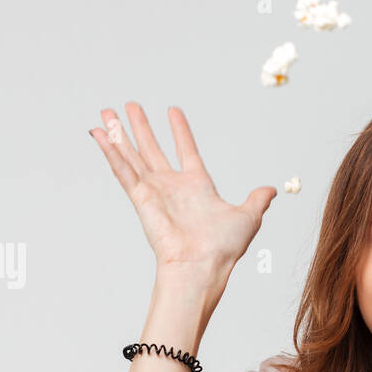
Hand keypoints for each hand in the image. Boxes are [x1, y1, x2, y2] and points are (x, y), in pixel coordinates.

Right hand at [89, 102, 276, 273]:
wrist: (202, 266)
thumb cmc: (223, 249)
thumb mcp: (248, 218)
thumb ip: (256, 201)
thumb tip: (272, 191)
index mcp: (197, 187)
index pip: (186, 150)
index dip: (180, 131)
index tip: (173, 111)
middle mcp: (173, 187)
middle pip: (152, 149)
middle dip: (141, 128)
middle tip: (129, 106)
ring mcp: (155, 192)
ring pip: (132, 155)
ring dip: (119, 134)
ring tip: (106, 112)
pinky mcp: (141, 198)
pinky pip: (123, 171)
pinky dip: (111, 152)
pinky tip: (100, 134)